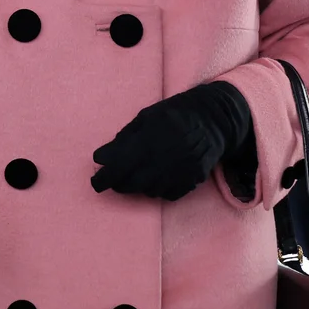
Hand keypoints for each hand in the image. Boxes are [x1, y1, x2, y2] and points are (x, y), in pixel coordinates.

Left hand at [91, 82, 252, 201]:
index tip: (95, 181)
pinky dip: (157, 190)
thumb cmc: (173, 114)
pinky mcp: (193, 180)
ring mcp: (181, 171)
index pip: (119, 166)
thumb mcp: (145, 117)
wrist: (213, 119)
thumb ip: (123, 139)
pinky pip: (168, 195)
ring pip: (149, 191)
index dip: (103, 178)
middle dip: (118, 184)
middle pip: (132, 183)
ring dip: (137, 186)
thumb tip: (100, 159)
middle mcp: (165, 158)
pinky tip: (156, 178)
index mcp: (150, 139)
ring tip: (136, 174)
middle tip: (113, 180)